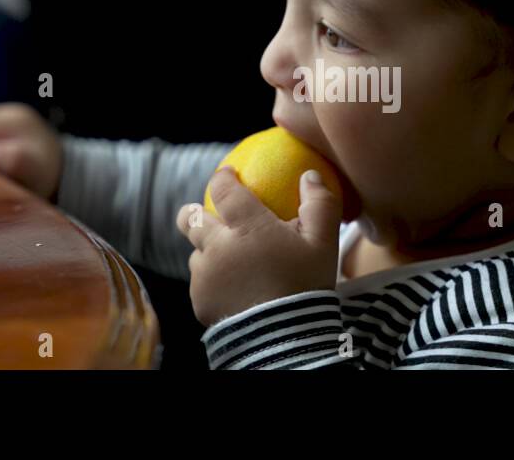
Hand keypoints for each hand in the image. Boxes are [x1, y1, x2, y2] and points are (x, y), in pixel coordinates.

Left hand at [177, 166, 342, 327]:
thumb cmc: (306, 284)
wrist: (285, 337)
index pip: (222, 189)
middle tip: (207, 216)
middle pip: (190, 219)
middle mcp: (217, 246)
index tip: (228, 175)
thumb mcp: (324, 242)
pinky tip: (233, 291)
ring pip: (196, 254)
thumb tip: (309, 176)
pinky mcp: (199, 301)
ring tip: (230, 264)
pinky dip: (213, 283)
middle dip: (193, 213)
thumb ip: (320, 204)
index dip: (222, 178)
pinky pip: (200, 284)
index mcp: (246, 226)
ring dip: (208, 253)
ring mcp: (204, 275)